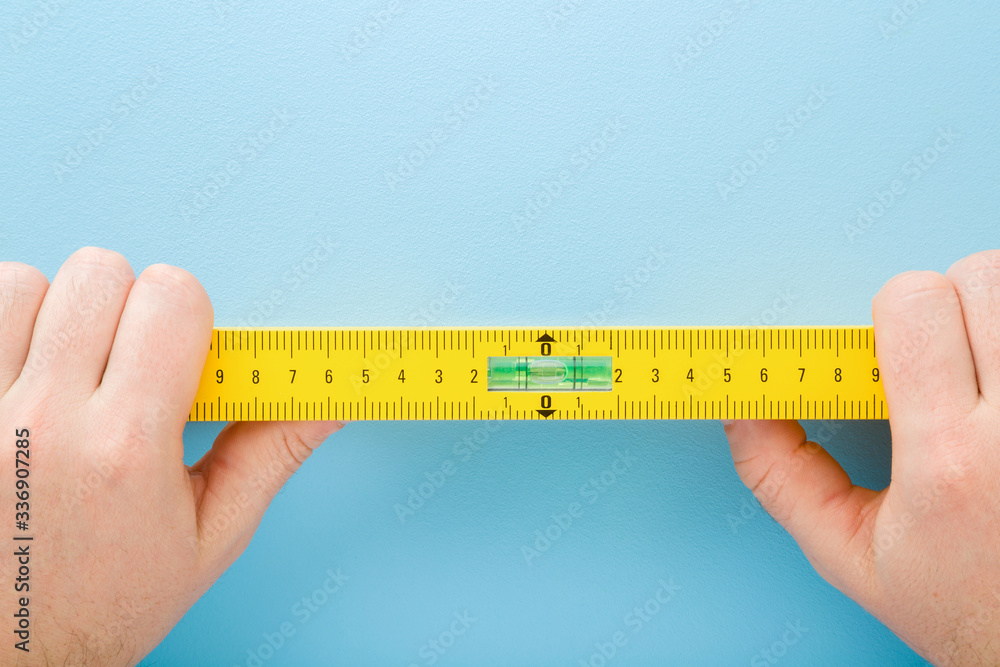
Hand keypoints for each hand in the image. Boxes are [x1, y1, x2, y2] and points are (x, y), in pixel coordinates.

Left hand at [0, 247, 345, 664]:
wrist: (7, 654)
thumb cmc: (104, 602)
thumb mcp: (209, 539)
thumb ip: (271, 455)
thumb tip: (330, 399)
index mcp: (129, 448)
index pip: (171, 298)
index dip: (187, 312)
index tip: (180, 348)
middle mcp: (46, 422)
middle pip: (101, 274)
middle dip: (126, 306)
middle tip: (123, 361)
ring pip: (28, 283)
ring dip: (55, 313)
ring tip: (66, 369)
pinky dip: (6, 327)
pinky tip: (22, 375)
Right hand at [723, 250, 999, 664]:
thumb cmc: (962, 605)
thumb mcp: (850, 554)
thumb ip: (780, 477)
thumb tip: (739, 409)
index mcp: (949, 463)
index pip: (915, 305)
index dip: (892, 311)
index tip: (891, 345)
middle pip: (981, 277)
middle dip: (947, 303)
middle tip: (944, 354)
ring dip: (993, 312)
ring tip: (982, 367)